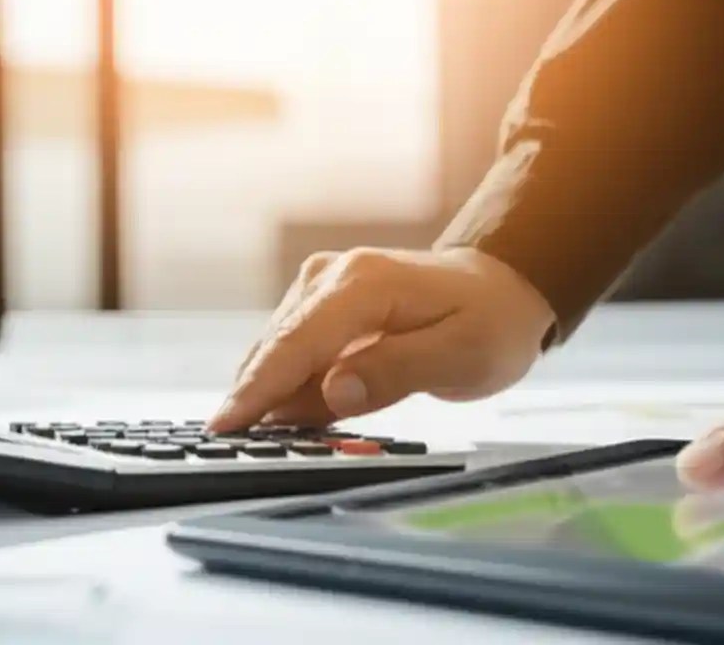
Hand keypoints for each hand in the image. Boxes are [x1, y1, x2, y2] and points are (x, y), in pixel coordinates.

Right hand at [207, 247, 554, 431]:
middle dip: (253, 400)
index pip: (296, 343)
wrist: (498, 291)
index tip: (225, 426)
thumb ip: (395, 372)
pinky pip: (292, 355)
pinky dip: (289, 388)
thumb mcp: (461, 356)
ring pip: (278, 354)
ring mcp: (319, 288)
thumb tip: (333, 391)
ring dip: (271, 397)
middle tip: (235, 447)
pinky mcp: (317, 307)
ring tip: (269, 440)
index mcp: (363, 284)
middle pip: (276, 349)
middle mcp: (330, 277)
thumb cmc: (487, 323)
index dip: (258, 389)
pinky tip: (295, 418)